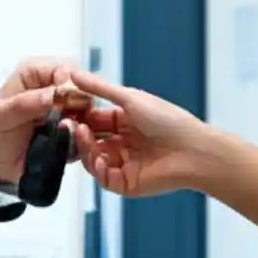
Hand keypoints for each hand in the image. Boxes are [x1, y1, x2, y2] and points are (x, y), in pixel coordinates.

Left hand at [0, 57, 83, 184]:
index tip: (69, 106)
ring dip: (86, 124)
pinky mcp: (71, 127)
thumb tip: (55, 94)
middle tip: (72, 126)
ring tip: (70, 138)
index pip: (66, 70)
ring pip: (91, 109)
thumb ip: (26, 104)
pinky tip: (74, 146)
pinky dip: (86, 137)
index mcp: (34, 72)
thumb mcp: (1, 118)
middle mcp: (52, 85)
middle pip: (84, 89)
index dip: (72, 87)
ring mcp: (64, 107)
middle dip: (83, 107)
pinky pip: (89, 128)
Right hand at [66, 69, 214, 196]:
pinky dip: (97, 169)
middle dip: (77, 134)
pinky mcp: (126, 183)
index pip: (92, 120)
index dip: (78, 117)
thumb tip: (73, 74)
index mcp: (124, 122)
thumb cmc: (169, 121)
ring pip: (91, 159)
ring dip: (84, 149)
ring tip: (84, 137)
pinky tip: (99, 159)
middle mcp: (122, 143)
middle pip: (89, 141)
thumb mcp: (130, 98)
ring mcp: (123, 164)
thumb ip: (99, 88)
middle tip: (69, 126)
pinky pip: (102, 178)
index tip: (64, 112)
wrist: (193, 151)